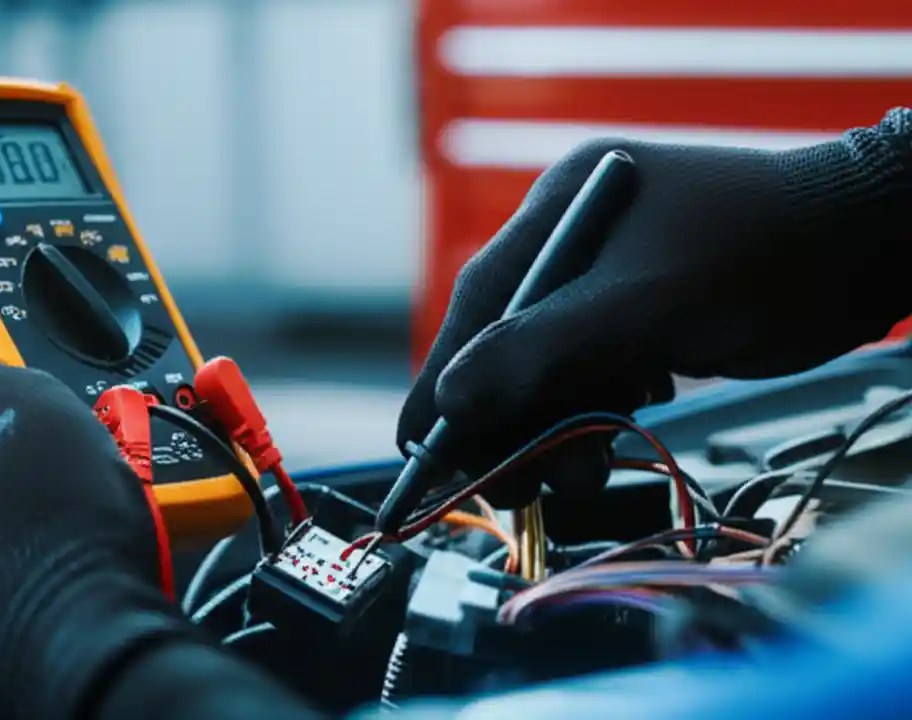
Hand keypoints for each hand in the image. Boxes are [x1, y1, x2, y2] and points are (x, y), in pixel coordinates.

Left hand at [0, 335, 184, 718]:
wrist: (95, 647)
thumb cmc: (61, 531)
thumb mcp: (29, 410)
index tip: (35, 428)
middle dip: (16, 481)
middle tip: (71, 480)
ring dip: (31, 533)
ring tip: (87, 530)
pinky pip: (6, 598)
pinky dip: (38, 584)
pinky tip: (80, 577)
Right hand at [399, 110, 911, 507]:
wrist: (868, 249)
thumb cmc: (765, 254)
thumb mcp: (647, 302)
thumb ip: (546, 349)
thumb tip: (449, 401)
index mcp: (562, 209)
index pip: (481, 300)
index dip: (446, 374)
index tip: (419, 442)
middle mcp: (575, 244)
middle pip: (509, 342)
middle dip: (510, 415)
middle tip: (510, 480)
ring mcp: (608, 283)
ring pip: (552, 369)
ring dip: (557, 425)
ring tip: (573, 471)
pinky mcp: (641, 321)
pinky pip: (592, 376)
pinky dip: (595, 412)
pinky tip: (617, 427)